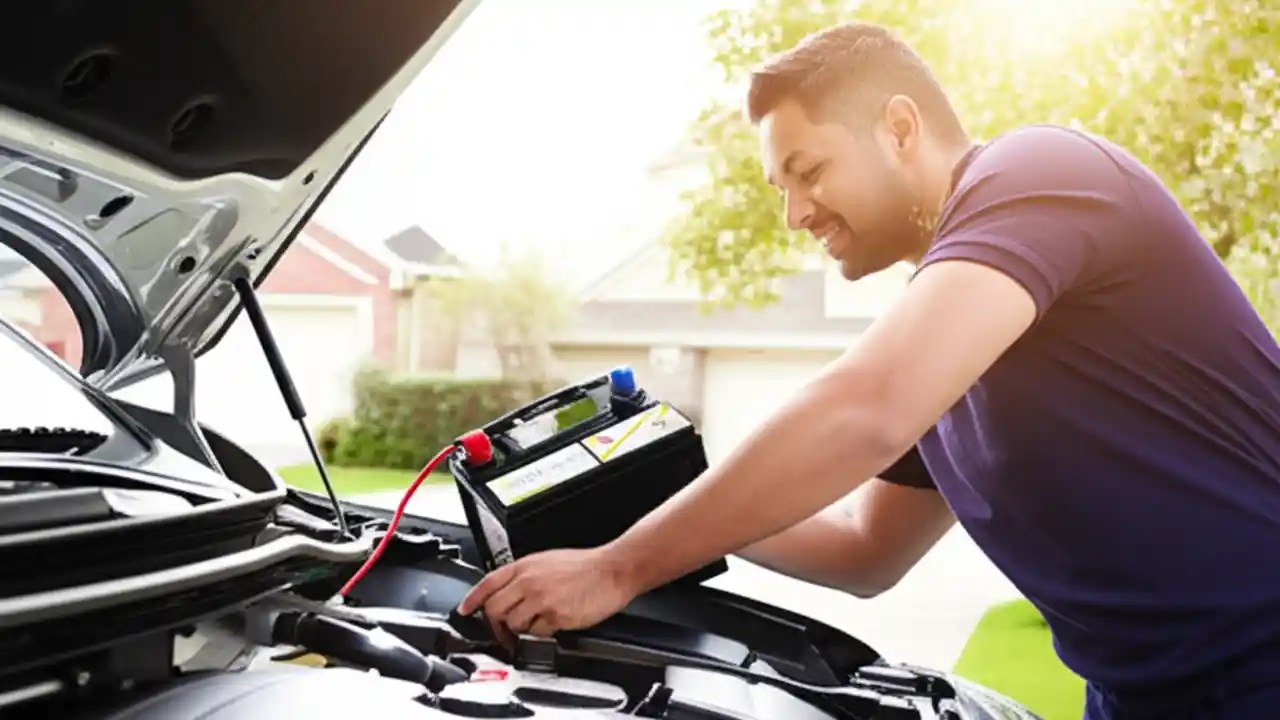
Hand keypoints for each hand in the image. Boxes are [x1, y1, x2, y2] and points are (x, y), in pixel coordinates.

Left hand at [457, 546, 636, 643]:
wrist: (612, 570)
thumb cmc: (586, 566)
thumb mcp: (548, 561)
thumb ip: (526, 575)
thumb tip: (509, 592)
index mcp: (526, 565)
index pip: (487, 583)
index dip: (472, 599)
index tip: (465, 610)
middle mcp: (529, 581)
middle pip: (494, 609)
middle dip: (494, 625)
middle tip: (501, 632)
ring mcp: (541, 599)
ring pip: (512, 623)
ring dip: (518, 631)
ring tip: (530, 629)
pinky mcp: (556, 616)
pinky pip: (536, 633)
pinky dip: (539, 634)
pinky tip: (549, 627)